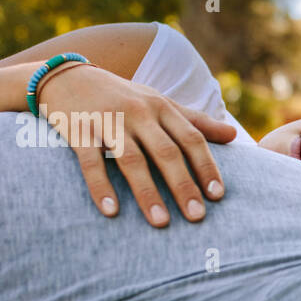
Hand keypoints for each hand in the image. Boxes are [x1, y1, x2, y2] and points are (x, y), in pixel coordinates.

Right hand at [39, 65, 235, 226]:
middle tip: (197, 217)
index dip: (206, 167)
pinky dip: (101, 187)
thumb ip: (195, 122)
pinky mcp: (79, 130)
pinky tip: (111, 212)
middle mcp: (138, 113)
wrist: (66, 77)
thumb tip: (234, 136)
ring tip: (161, 222)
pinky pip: (91, 162)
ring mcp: (108, 121)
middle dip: (183, 186)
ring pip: (132, 160)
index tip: (217, 196)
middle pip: (166, 153)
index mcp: (161, 108)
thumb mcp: (160, 103)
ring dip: (147, 193)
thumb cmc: (123, 97)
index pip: (191, 139)